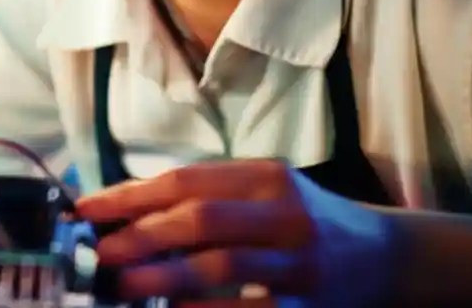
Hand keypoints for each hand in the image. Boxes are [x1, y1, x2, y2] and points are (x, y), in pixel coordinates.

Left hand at [76, 159, 400, 306]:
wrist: (385, 256)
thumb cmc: (303, 219)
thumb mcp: (263, 191)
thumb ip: (205, 195)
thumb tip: (122, 210)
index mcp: (265, 176)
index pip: (186, 180)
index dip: (131, 195)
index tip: (86, 209)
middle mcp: (284, 212)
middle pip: (202, 218)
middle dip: (143, 236)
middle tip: (101, 253)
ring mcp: (299, 260)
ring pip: (224, 266)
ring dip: (167, 277)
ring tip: (125, 286)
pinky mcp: (308, 304)